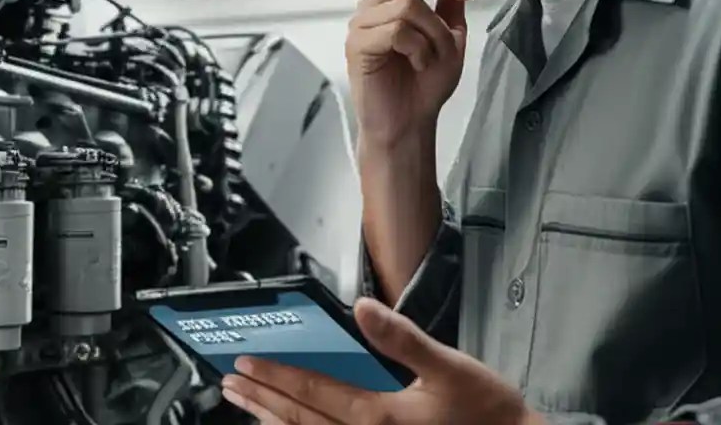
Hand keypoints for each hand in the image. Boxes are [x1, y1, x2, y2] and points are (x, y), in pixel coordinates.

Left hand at [220, 298, 543, 424]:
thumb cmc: (488, 414)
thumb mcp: (450, 368)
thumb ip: (403, 338)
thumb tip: (362, 308)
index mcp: (379, 418)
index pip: (314, 394)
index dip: (277, 376)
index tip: (246, 363)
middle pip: (300, 421)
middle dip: (263, 399)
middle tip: (231, 382)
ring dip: (274, 420)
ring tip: (247, 403)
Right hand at [346, 0, 476, 145]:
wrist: (409, 123)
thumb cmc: (426, 83)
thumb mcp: (450, 36)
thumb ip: (450, 4)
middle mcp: (374, 3)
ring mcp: (362, 23)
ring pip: (408, 4)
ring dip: (435, 32)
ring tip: (435, 56)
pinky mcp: (357, 44)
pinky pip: (397, 31)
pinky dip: (419, 49)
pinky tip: (419, 64)